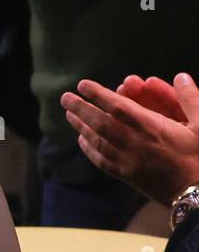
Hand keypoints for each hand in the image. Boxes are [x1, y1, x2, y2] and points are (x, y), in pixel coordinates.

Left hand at [61, 74, 198, 204]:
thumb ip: (191, 99)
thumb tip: (181, 76)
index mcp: (152, 128)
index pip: (117, 106)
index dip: (98, 94)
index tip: (82, 85)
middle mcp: (134, 143)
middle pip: (99, 122)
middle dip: (80, 108)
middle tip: (65, 98)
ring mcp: (127, 161)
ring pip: (97, 140)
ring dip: (80, 125)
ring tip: (69, 114)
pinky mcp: (126, 175)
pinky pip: (101, 160)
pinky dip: (88, 148)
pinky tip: (82, 139)